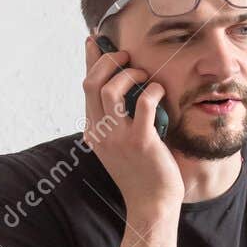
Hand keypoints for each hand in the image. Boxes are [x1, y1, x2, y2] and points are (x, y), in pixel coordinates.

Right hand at [83, 36, 180, 222]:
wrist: (152, 205)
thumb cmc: (142, 173)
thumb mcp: (120, 145)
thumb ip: (117, 121)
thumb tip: (122, 91)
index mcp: (93, 131)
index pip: (86, 87)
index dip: (90, 60)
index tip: (94, 41)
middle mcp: (100, 133)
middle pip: (92, 83)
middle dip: (108, 61)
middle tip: (126, 57)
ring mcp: (118, 138)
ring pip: (111, 90)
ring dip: (129, 74)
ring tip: (143, 75)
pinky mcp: (140, 141)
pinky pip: (144, 103)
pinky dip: (153, 91)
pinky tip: (160, 92)